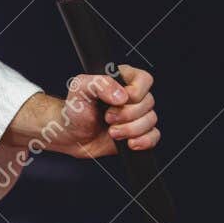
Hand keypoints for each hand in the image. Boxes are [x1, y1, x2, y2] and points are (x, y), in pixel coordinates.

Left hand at [0, 65, 158, 161]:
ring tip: (112, 132)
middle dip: (127, 115)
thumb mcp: (80, 89)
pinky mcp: (137, 133)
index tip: (118, 101)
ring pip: (151, 120)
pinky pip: (154, 136)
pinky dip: (143, 141)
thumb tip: (122, 96)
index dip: (135, 93)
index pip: (145, 80)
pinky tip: (128, 143)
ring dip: (130, 130)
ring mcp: (136, 116)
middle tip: (107, 118)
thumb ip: (100, 83)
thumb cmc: (73, 110)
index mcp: (122, 80)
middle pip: (149, 103)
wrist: (70, 136)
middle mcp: (131, 97)